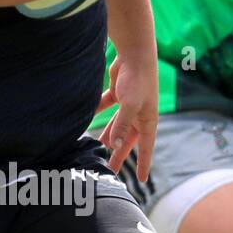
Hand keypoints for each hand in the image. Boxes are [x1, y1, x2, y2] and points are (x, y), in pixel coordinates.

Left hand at [97, 54, 157, 180]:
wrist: (134, 53)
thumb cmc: (137, 79)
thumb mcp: (130, 104)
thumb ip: (121, 125)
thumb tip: (114, 144)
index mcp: (147, 120)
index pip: (146, 147)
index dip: (144, 163)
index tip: (143, 179)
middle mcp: (139, 115)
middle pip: (127, 140)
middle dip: (118, 155)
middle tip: (109, 170)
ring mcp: (128, 105)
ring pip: (115, 126)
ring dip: (106, 137)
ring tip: (95, 150)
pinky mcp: (118, 94)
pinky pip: (106, 109)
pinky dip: (97, 114)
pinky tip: (85, 121)